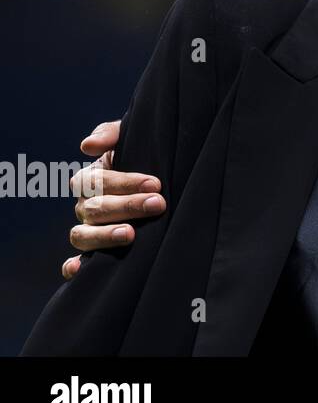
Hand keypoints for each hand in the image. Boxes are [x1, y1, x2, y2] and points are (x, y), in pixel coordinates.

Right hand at [60, 119, 166, 279]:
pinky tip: (79, 269)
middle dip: (127, 206)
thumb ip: (111, 133)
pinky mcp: (93, 251)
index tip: (155, 184)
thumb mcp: (131, 138)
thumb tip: (88, 145)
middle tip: (158, 204)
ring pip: (82, 235)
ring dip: (103, 236)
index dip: (125, 182)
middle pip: (94, 209)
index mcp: (91, 179)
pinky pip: (75, 262)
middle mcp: (86, 205)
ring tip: (130, 235)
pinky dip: (74, 267)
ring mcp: (88, 229)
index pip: (96, 181)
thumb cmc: (143, 156)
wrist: (160, 182)